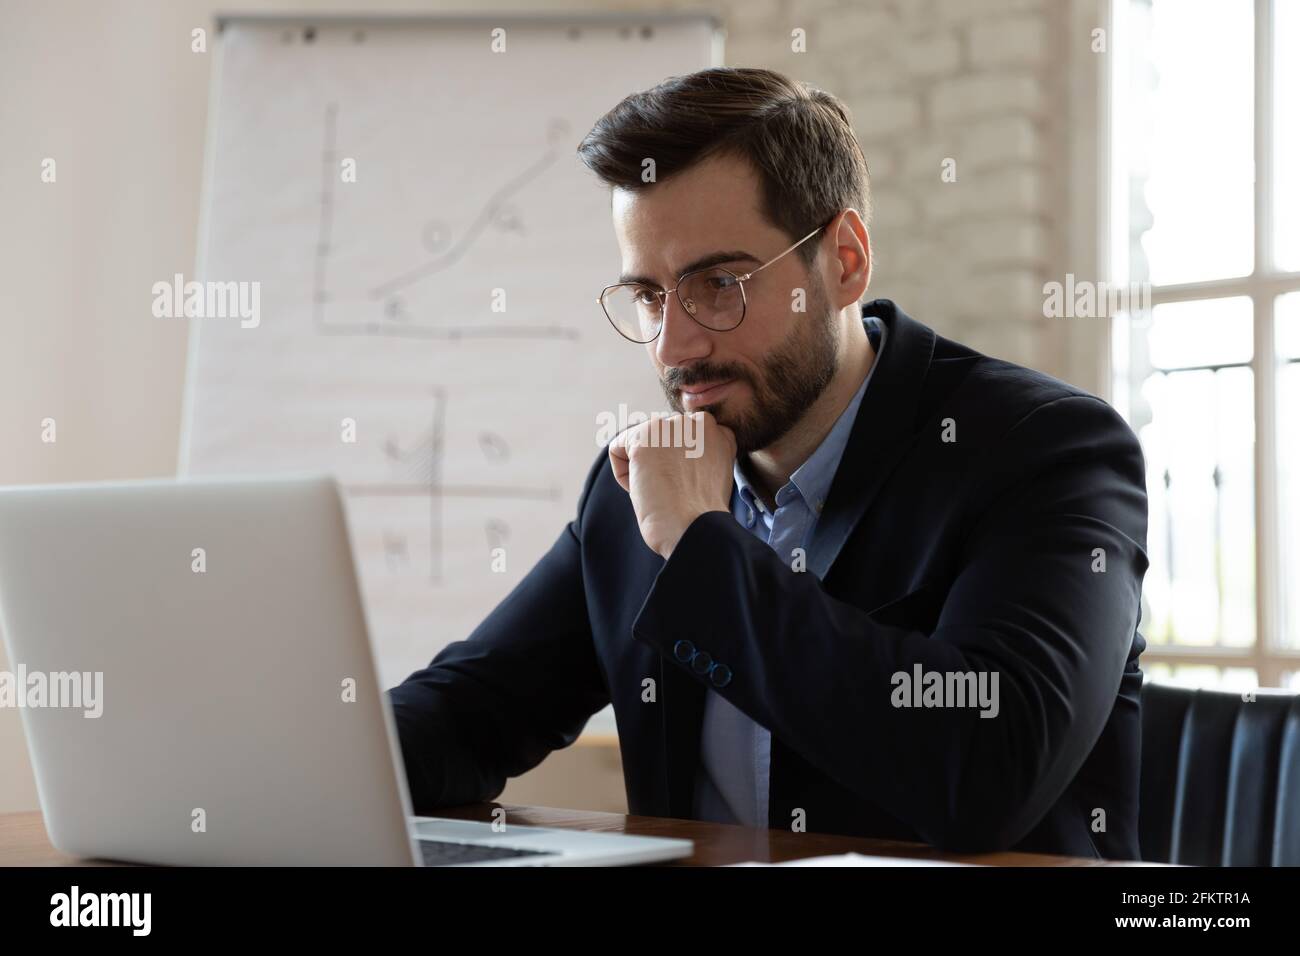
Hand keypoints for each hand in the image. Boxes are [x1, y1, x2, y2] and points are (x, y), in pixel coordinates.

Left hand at [607, 411, 736, 559]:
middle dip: (659, 463)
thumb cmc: (700, 515)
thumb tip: (669, 449)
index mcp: (719, 432)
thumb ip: (699, 453)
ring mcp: (672, 427)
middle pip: (660, 438)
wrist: (694, 530)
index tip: (687, 487)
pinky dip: (623, 474)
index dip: (679, 466)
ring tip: (661, 491)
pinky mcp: (645, 437)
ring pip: (639, 441)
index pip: (684, 438)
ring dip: (642, 468)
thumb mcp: (712, 474)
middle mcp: (698, 422)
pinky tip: (644, 489)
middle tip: (674, 491)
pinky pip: (617, 448)